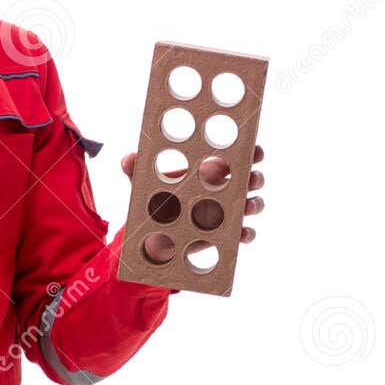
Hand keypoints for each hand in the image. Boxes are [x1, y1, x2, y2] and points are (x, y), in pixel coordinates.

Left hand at [121, 144, 264, 258]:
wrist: (154, 235)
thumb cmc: (155, 200)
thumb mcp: (144, 185)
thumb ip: (137, 170)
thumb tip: (127, 159)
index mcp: (209, 171)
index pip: (235, 157)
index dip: (250, 152)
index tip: (256, 149)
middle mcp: (223, 190)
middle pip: (249, 180)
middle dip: (255, 177)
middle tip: (253, 178)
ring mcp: (227, 212)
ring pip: (251, 205)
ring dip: (254, 204)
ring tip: (248, 206)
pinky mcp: (225, 234)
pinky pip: (243, 234)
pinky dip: (247, 233)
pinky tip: (243, 233)